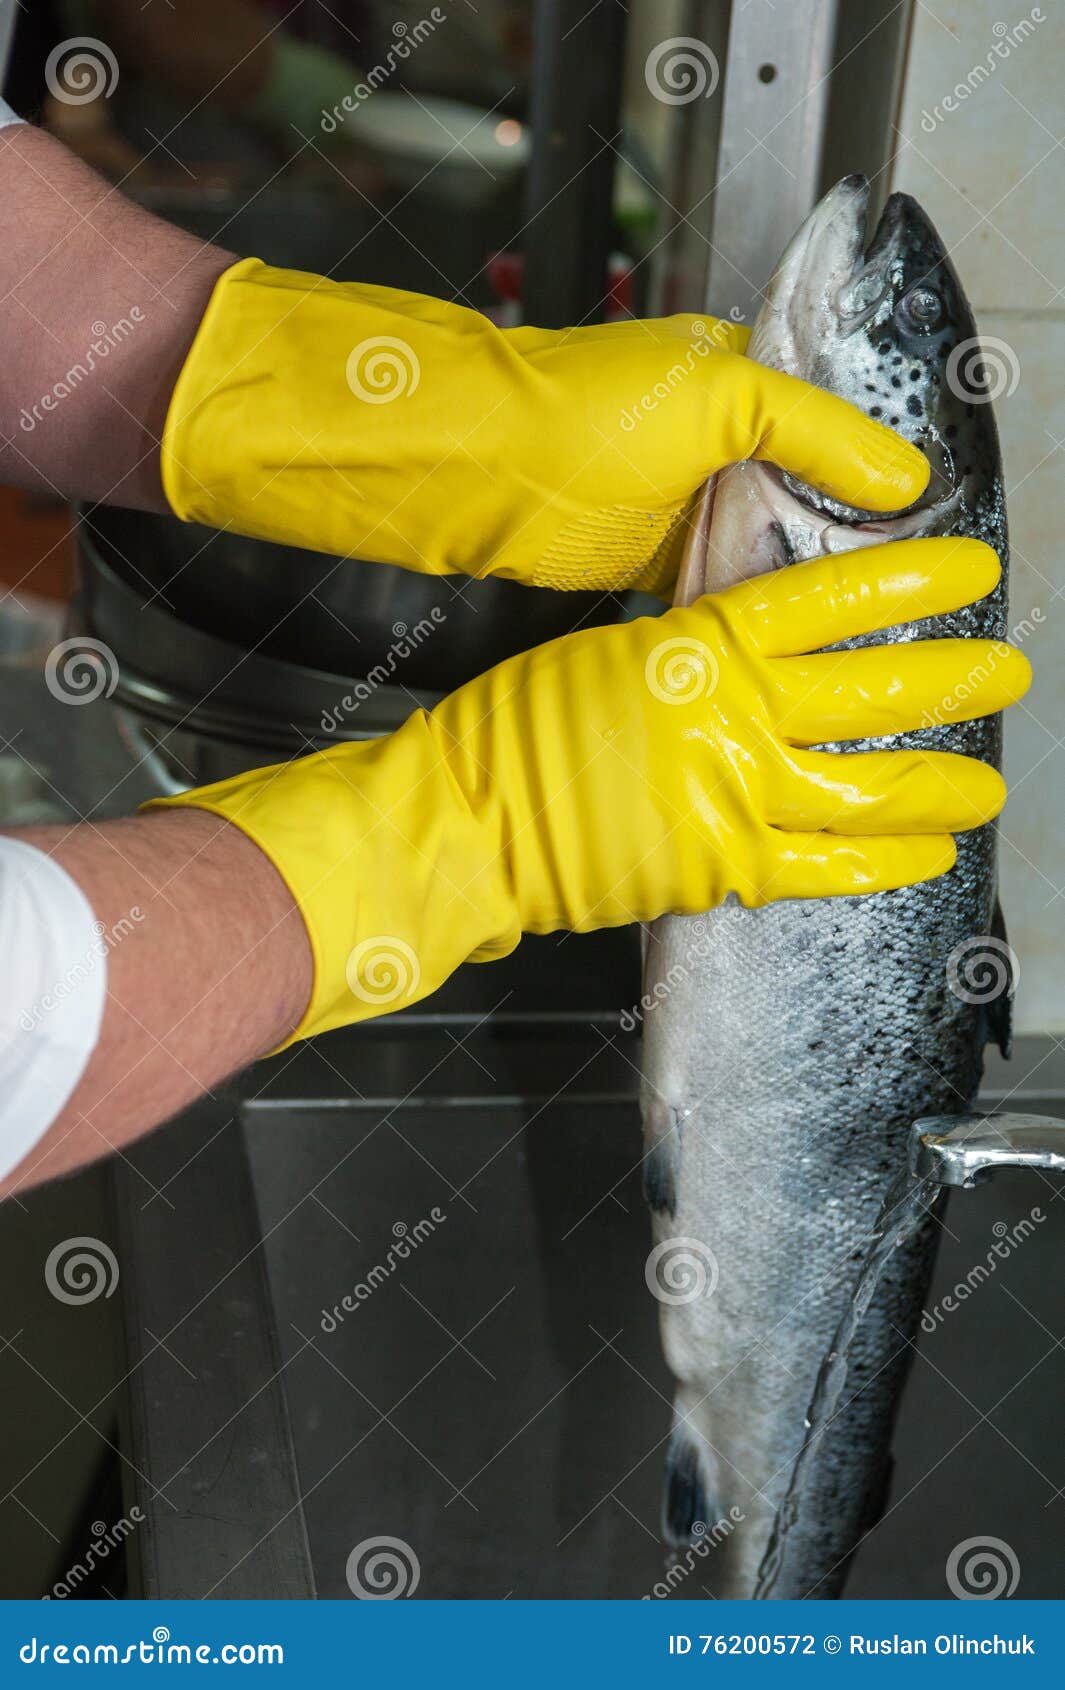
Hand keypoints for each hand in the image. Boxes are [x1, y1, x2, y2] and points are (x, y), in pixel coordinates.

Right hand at [144, 539, 1027, 1044]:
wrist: (465, 820)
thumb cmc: (515, 729)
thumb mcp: (608, 650)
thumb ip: (691, 649)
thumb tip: (753, 643)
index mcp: (700, 646)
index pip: (827, 601)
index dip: (905, 583)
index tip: (965, 570)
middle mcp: (732, 718)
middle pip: (867, 692)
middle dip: (947, 680)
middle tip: (1005, 669)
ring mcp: (732, 797)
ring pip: (865, 786)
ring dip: (938, 781)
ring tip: (991, 782)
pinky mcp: (721, 869)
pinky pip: (825, 868)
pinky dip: (884, 863)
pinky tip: (931, 855)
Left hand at [161, 262, 929, 597]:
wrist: (473, 468)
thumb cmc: (578, 412)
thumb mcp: (723, 398)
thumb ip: (817, 431)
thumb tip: (904, 478)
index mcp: (740, 376)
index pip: (834, 420)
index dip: (877, 468)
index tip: (919, 521)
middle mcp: (715, 437)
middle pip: (804, 490)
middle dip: (840, 532)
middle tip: (891, 583)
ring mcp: (679, 499)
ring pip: (763, 542)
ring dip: (794, 574)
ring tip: (849, 617)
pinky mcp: (647, 557)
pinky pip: (716, 582)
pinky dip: (744, 603)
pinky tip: (779, 632)